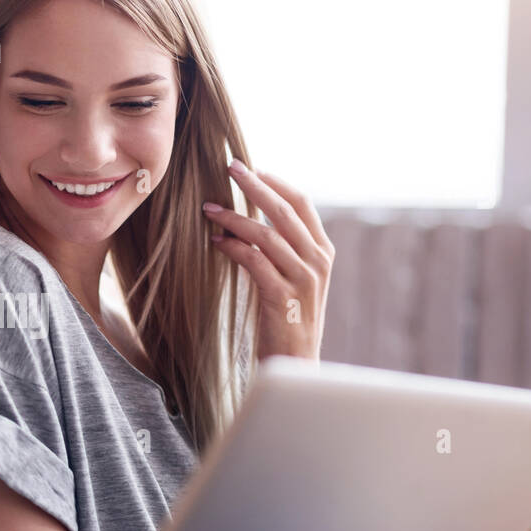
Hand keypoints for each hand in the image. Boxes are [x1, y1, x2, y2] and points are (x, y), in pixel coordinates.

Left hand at [203, 159, 333, 360]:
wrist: (295, 365)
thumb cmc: (287, 320)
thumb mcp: (291, 279)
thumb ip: (282, 250)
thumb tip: (250, 220)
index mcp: (322, 252)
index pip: (302, 204)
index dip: (276, 182)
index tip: (251, 167)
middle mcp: (318, 262)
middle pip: (285, 210)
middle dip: (255, 185)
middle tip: (230, 166)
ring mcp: (303, 280)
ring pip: (267, 234)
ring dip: (234, 217)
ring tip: (208, 208)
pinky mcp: (282, 297)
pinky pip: (255, 261)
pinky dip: (233, 247)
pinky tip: (215, 241)